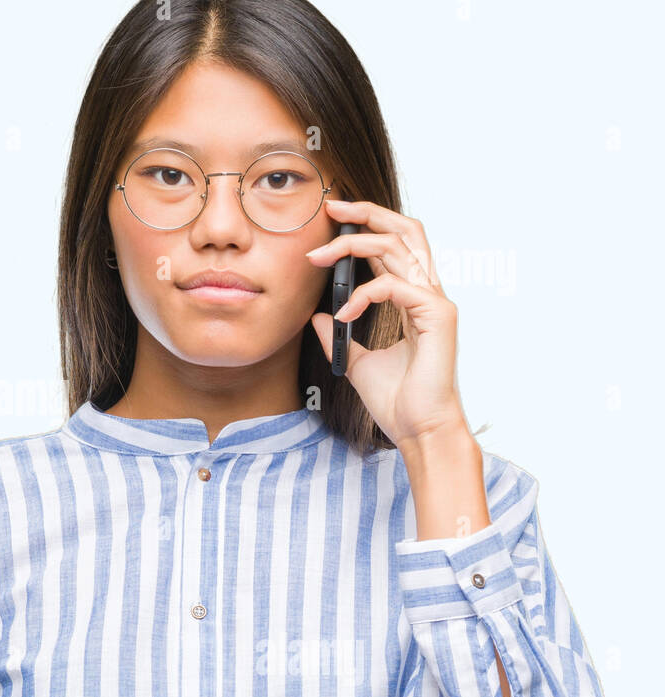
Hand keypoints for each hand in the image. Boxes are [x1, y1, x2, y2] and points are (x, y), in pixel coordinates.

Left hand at [306, 199, 470, 449]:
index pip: (395, 245)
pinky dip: (362, 295)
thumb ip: (341, 335)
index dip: (367, 225)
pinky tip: (344, 314)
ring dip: (352, 245)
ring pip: (397, 248)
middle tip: (331, 207)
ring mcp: (435, 302)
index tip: (332, 219)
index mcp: (412, 299)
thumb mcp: (358, 361)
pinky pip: (394, 286)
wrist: (418, 430)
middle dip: (367, 212)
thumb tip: (320, 316)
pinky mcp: (437, 315)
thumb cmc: (398, 401)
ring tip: (317, 257)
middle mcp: (427, 293)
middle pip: (404, 230)